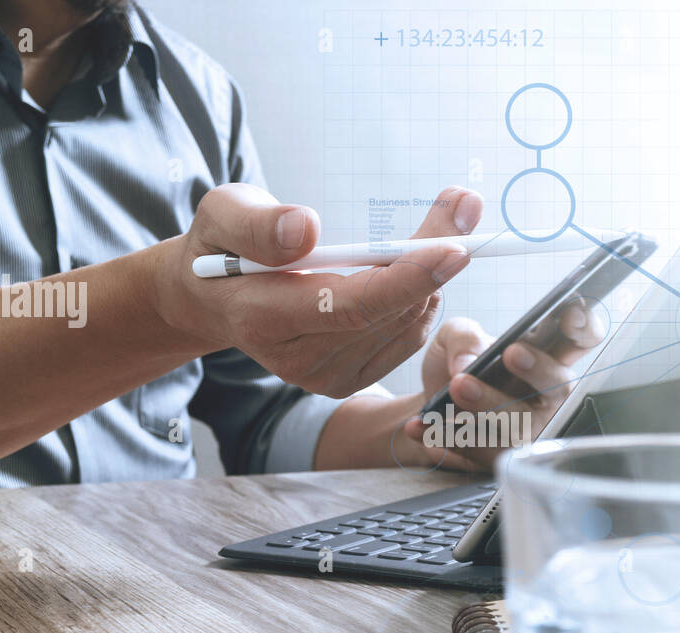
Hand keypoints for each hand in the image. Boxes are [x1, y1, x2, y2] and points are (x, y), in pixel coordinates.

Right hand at [150, 184, 482, 397]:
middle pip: (388, 311)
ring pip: (404, 323)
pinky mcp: (349, 378)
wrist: (215, 299)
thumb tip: (305, 228)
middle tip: (464, 206)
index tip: (455, 246)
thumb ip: (257, 224)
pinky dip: (424, 296)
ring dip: (434, 272)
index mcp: (264, 318)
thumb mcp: (221, 215)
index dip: (407, 278)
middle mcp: (299, 360)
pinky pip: (405, 336)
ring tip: (445, 223)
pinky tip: (418, 267)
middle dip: (434, 258)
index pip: (351, 305)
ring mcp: (327, 376)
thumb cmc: (222, 246)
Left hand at [399, 298, 605, 470]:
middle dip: (538, 368)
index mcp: (544, 356)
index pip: (580, 340)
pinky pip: (481, 453)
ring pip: (519, 424)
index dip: (585, 327)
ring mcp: (527, 431)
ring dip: (488, 405)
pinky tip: (424, 426)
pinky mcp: (501, 459)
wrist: (425, 409)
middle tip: (511, 353)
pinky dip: (447, 438)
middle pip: (558, 385)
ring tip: (455, 389)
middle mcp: (545, 396)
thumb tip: (469, 361)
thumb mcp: (452, 338)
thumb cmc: (455, 367)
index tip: (570, 317)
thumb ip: (463, 336)